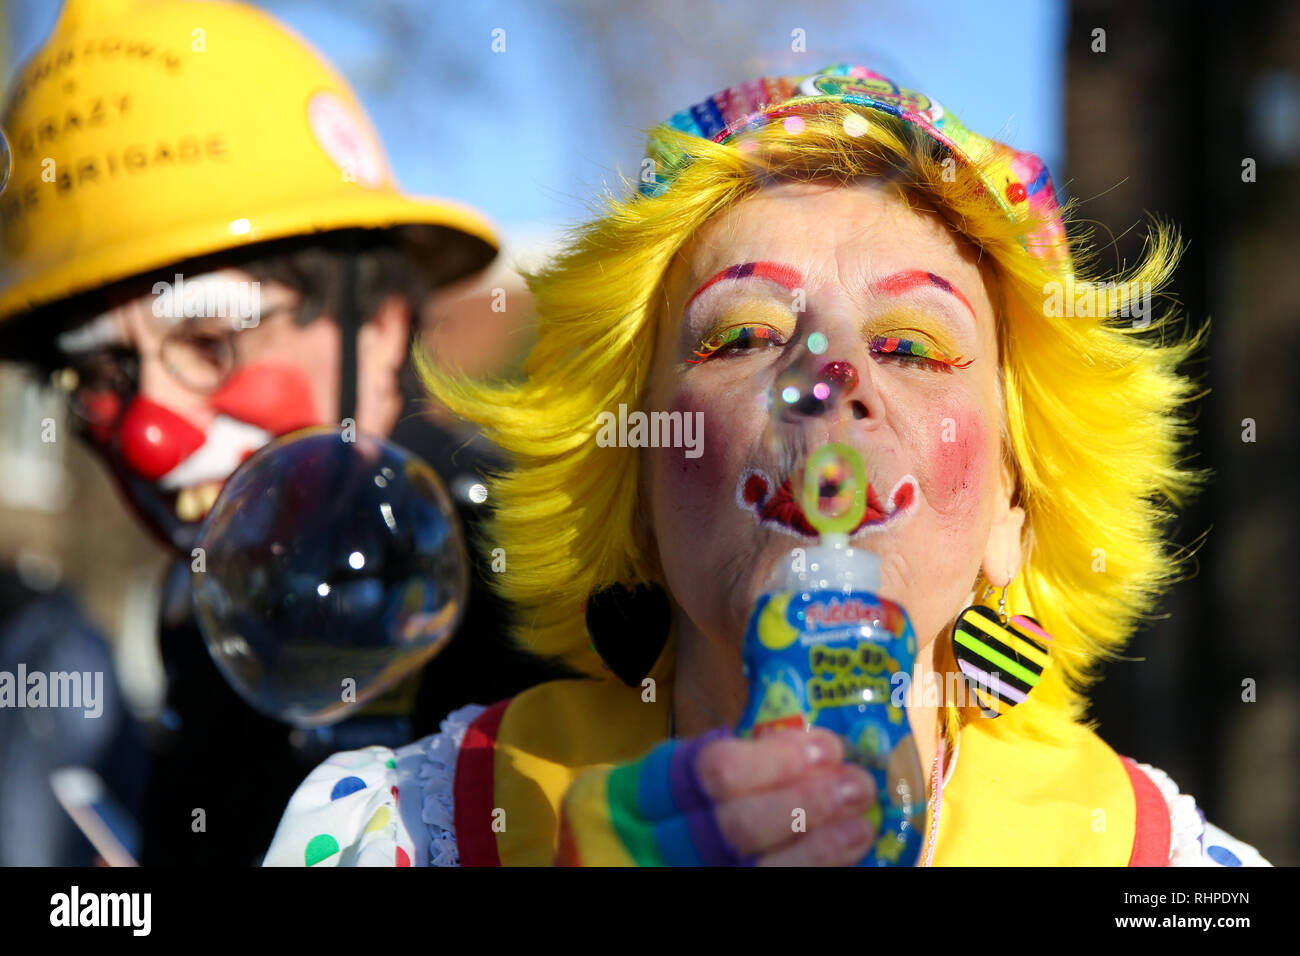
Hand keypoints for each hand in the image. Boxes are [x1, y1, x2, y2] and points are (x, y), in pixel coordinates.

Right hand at [556, 727, 876, 865]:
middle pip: (737, 826)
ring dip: (818, 849)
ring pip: (756, 872)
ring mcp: (677, 881)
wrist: (608, 868)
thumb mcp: (652, 784)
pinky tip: (838, 861)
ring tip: (859, 826)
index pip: (710, 771)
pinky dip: (806, 874)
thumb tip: (795, 742)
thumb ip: (706, 766)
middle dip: (806, 803)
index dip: (776, 760)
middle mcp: (650, 844)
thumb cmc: (639, 819)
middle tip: (856, 784)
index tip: (826, 746)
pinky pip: (768, 894)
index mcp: (633, 792)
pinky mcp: (704, 911)